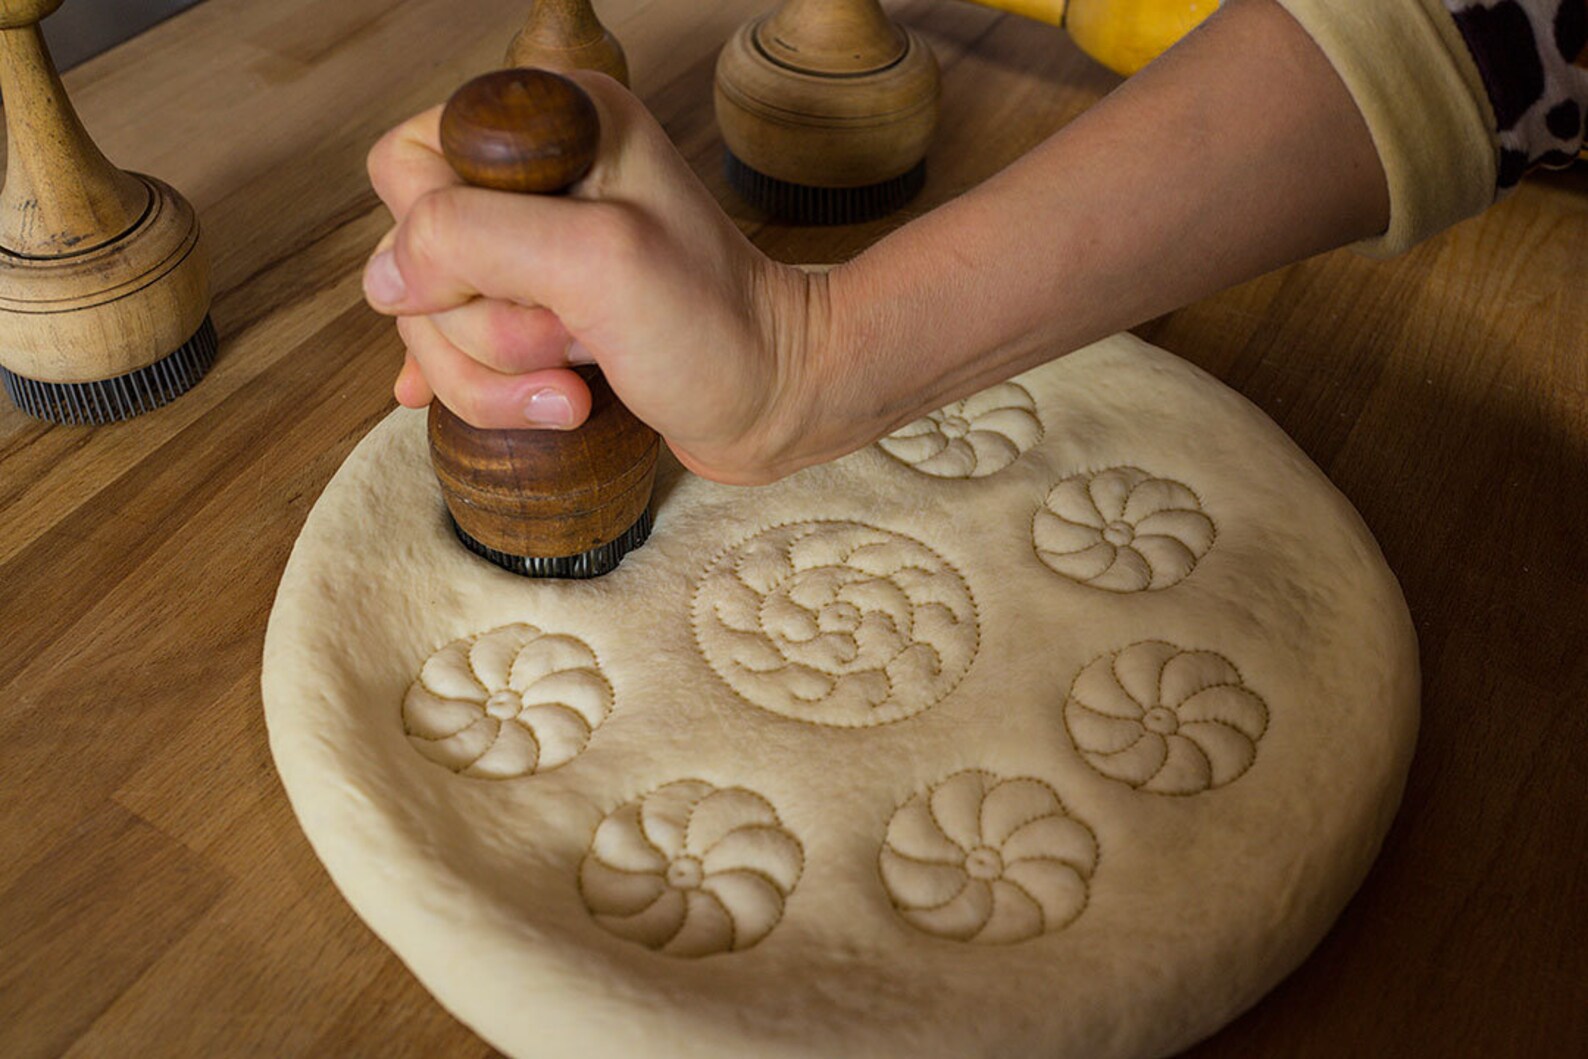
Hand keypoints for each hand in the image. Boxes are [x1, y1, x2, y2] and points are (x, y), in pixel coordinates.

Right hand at [362, 72, 826, 484]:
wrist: (779, 403)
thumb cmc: (713, 330)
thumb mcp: (594, 263)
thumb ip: (469, 238)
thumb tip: (385, 275)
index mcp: (552, 124)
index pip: (407, 165)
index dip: (441, 242)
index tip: (529, 284)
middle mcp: (536, 180)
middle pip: (413, 255)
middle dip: (482, 326)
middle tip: (574, 341)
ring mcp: (535, 254)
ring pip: (433, 322)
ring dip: (496, 377)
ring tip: (579, 387)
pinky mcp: (540, 316)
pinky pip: (458, 354)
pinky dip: (481, 390)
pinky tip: (516, 404)